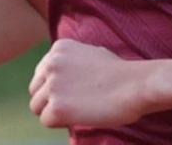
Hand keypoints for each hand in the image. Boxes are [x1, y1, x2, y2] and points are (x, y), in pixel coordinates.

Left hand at [28, 39, 151, 127]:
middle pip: (35, 90)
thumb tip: (55, 75)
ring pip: (37, 107)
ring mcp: (53, 85)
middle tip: (74, 104)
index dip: (55, 86)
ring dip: (54, 111)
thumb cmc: (120, 73)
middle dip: (50, 99)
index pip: (41, 74)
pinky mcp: (57, 107)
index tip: (73, 90)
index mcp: (58, 48)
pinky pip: (46, 121)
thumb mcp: (91, 53)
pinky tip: (79, 116)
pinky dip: (61, 123)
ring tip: (77, 110)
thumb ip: (70, 61)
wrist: (136, 85)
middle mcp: (51, 63)